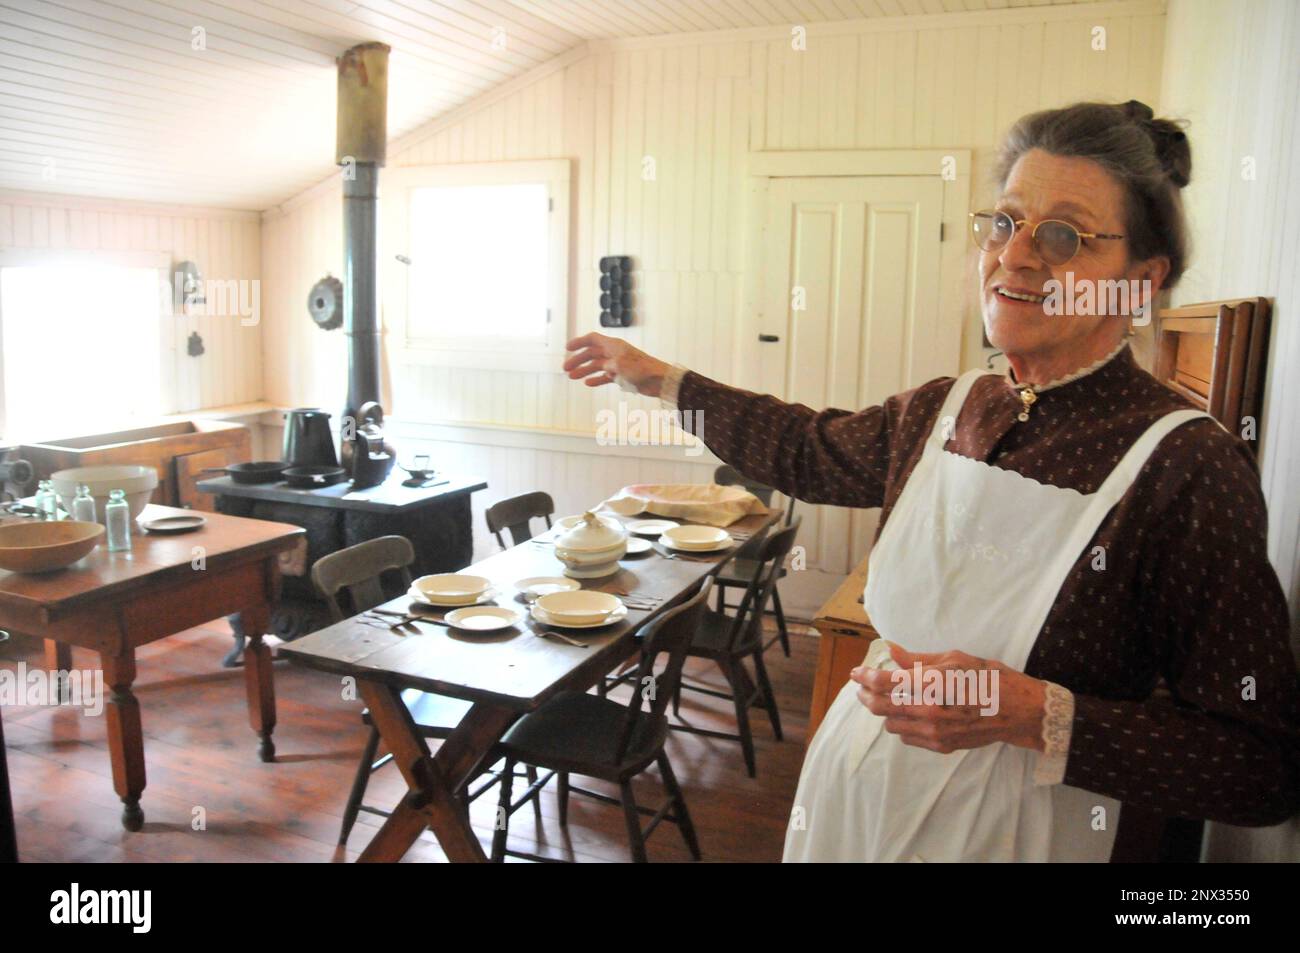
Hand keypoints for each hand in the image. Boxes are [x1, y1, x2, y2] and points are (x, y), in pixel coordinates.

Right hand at [563, 332, 670, 396]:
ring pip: (596, 366)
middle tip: (565, 369)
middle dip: (578, 360)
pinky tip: (588, 383)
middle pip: (592, 353)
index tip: (567, 348)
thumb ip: (607, 364)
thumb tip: (601, 367)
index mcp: (613, 345)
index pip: (592, 339)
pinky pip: (605, 376)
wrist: (658, 380)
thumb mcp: (620, 364)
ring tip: (572, 377)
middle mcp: (614, 353)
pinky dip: (596, 379)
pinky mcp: (621, 375)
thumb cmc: (641, 369)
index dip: (579, 342)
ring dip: (584, 371)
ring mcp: (617, 364)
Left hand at [850, 643, 1047, 753]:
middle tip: (862, 687)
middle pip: (881, 706)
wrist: (1017, 711)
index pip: (884, 682)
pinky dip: (902, 724)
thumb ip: (917, 659)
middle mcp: (929, 710)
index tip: (856, 673)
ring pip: (892, 724)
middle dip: (866, 695)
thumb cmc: (988, 678)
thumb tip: (890, 651)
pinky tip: (909, 713)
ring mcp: (934, 732)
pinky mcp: (941, 746)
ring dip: (885, 711)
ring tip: (888, 698)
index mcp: (931, 683)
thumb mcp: (954, 659)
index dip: (865, 677)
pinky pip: (908, 737)